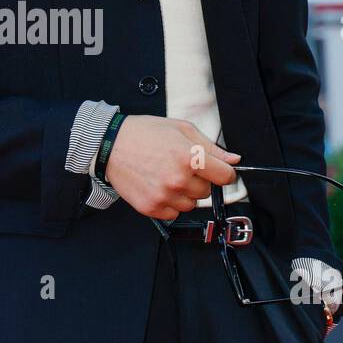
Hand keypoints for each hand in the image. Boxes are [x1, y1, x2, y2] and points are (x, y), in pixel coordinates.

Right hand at [104, 115, 240, 219]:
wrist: (110, 145)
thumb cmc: (144, 133)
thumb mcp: (181, 129)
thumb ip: (210, 147)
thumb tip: (233, 160)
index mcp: (190, 158)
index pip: (226, 177)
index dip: (223, 172)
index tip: (216, 170)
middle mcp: (178, 180)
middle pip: (207, 192)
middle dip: (199, 181)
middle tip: (181, 167)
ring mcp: (164, 196)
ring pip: (191, 205)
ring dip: (184, 194)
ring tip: (167, 176)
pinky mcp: (151, 208)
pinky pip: (174, 214)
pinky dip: (169, 203)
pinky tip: (158, 186)